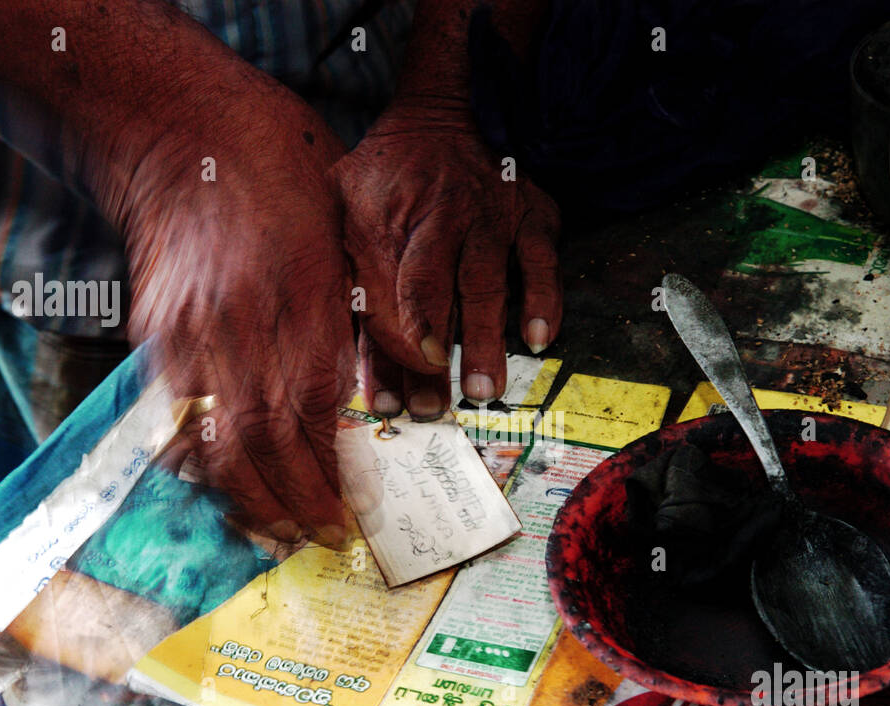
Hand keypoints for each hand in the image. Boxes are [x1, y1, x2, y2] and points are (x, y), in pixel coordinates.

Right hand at [107, 74, 354, 543]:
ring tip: (276, 530)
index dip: (332, 474)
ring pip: (212, 443)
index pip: (315, 414)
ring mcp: (190, 334)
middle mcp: (241, 328)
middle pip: (264, 444)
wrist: (184, 131)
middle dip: (296, 504)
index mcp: (299, 303)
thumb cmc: (284, 173)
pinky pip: (171, 417)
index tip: (353, 511)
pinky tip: (221, 487)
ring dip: (245, 498)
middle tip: (324, 537)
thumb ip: (365, 313)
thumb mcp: (347, 231)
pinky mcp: (155, 334)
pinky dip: (196, 462)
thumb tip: (389, 386)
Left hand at [331, 97, 561, 418]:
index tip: (409, 375)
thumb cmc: (381, 181)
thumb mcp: (346, 212)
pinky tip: (538, 338)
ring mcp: (495, 213)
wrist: (433, 118)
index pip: (405, 284)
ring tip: (485, 389)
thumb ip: (357, 276)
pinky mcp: (533, 212)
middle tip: (445, 402)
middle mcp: (450, 213)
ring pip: (490, 283)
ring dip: (488, 340)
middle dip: (445, 352)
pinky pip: (543, 261)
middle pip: (448, 292)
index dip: (408, 333)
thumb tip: (358, 348)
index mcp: (399, 214)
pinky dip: (543, 300)